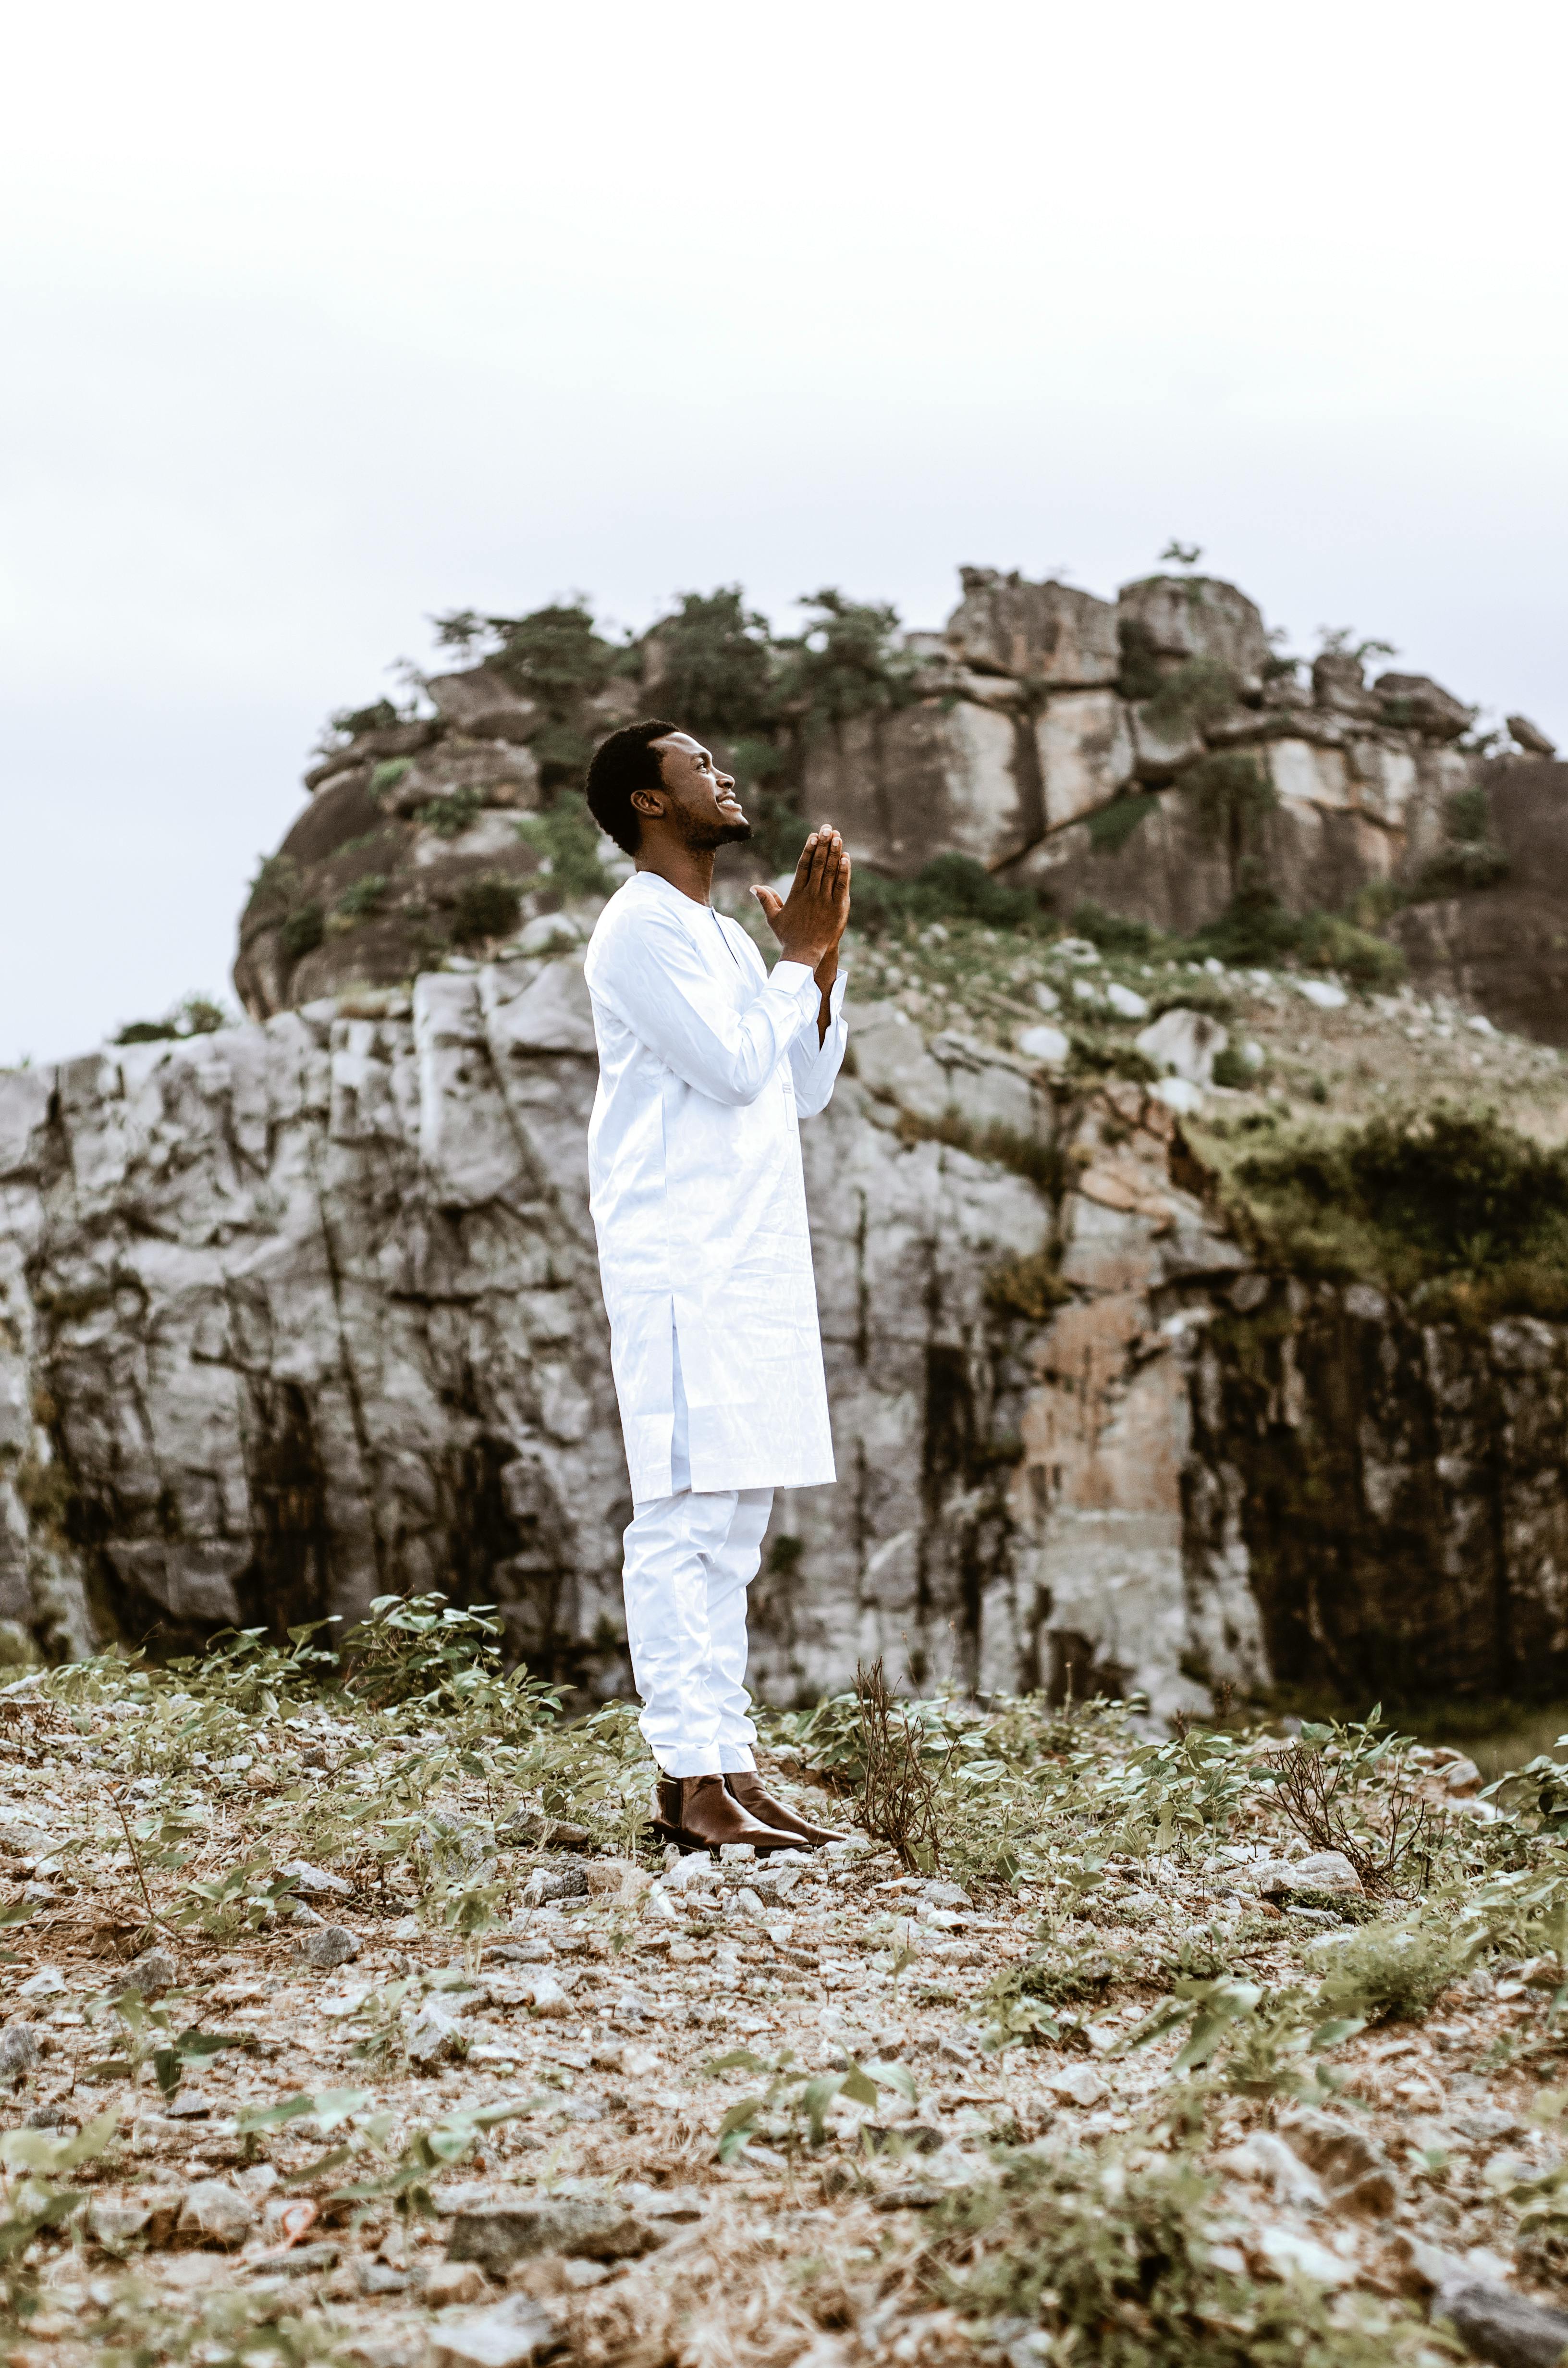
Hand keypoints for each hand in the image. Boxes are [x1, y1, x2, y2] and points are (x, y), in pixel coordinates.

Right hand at [752, 825, 851, 969]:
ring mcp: (825, 900)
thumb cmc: (789, 937)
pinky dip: (844, 871)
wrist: (805, 954)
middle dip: (824, 844)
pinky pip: (842, 885)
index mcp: (796, 893)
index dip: (809, 849)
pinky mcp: (838, 908)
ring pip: (831, 872)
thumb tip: (753, 887)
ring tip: (838, 837)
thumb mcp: (774, 918)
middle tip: (828, 828)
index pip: (803, 865)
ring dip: (835, 853)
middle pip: (818, 864)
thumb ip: (766, 900)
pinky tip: (846, 858)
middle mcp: (811, 894)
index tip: (814, 835)